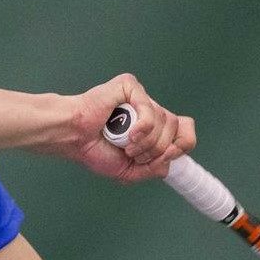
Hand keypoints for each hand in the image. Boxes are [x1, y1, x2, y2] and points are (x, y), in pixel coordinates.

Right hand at [64, 73, 196, 183]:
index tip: (168, 155)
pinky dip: (142, 127)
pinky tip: (129, 133)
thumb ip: (154, 169)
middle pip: (176, 128)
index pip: (186, 129)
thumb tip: (170, 158)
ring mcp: (141, 97)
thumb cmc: (95, 150)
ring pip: (164, 121)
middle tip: (134, 153)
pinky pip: (150, 109)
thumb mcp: (130, 172)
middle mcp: (150, 110)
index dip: (183, 144)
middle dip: (157, 149)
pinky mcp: (129, 87)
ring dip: (146, 142)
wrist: (74, 138)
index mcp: (153, 127)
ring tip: (126, 144)